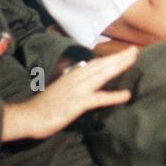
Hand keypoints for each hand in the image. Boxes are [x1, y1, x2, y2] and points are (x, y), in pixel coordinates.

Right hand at [2, 48, 137, 140]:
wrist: (30, 116)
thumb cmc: (46, 104)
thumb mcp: (62, 88)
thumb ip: (75, 82)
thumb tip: (87, 77)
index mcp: (73, 74)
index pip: (96, 63)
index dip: (112, 57)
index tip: (125, 52)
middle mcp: (76, 78)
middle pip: (102, 64)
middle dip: (119, 57)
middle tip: (135, 49)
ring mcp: (77, 89)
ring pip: (102, 74)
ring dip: (119, 66)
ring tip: (133, 58)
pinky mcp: (78, 103)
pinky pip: (98, 98)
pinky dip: (113, 96)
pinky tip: (126, 95)